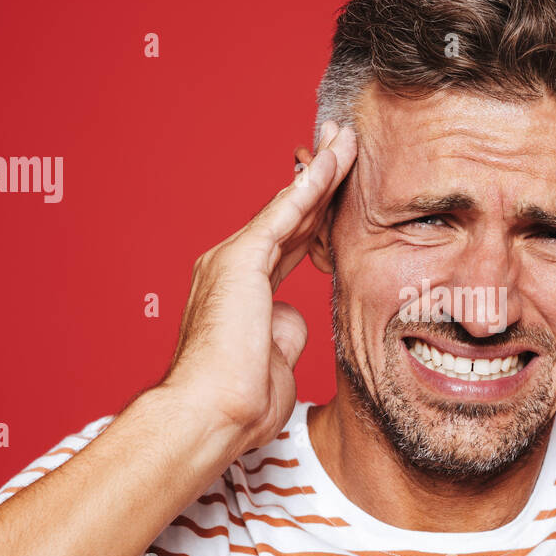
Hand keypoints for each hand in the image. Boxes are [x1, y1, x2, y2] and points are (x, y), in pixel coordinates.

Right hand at [157, 120, 356, 456]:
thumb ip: (284, 331)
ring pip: (290, 207)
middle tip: (346, 144)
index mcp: (243, 292)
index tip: (341, 190)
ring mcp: (233, 262)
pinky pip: (284, 214)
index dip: (318, 214)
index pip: (291, 242)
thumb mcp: (274, 361)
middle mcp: (233, 268)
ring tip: (348, 139)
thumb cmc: (238, 404)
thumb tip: (293, 318)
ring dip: (322, 171)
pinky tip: (333, 162)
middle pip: (291, 216)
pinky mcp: (240, 261)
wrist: (208, 415)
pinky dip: (310, 186)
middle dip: (321, 180)